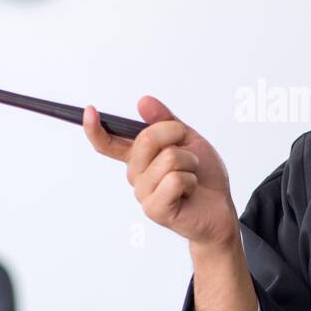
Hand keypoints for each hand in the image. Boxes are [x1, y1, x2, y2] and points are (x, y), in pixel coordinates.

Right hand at [82, 96, 239, 248]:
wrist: (221, 209)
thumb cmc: (204, 177)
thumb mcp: (188, 139)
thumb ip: (166, 121)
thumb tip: (143, 101)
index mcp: (139, 157)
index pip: (109, 143)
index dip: (95, 128)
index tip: (89, 111)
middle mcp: (136, 175)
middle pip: (146, 140)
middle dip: (175, 136)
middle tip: (189, 152)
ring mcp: (143, 193)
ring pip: (167, 159)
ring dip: (190, 163)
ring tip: (192, 176)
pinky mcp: (154, 209)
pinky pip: (174, 179)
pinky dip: (191, 180)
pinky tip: (190, 191)